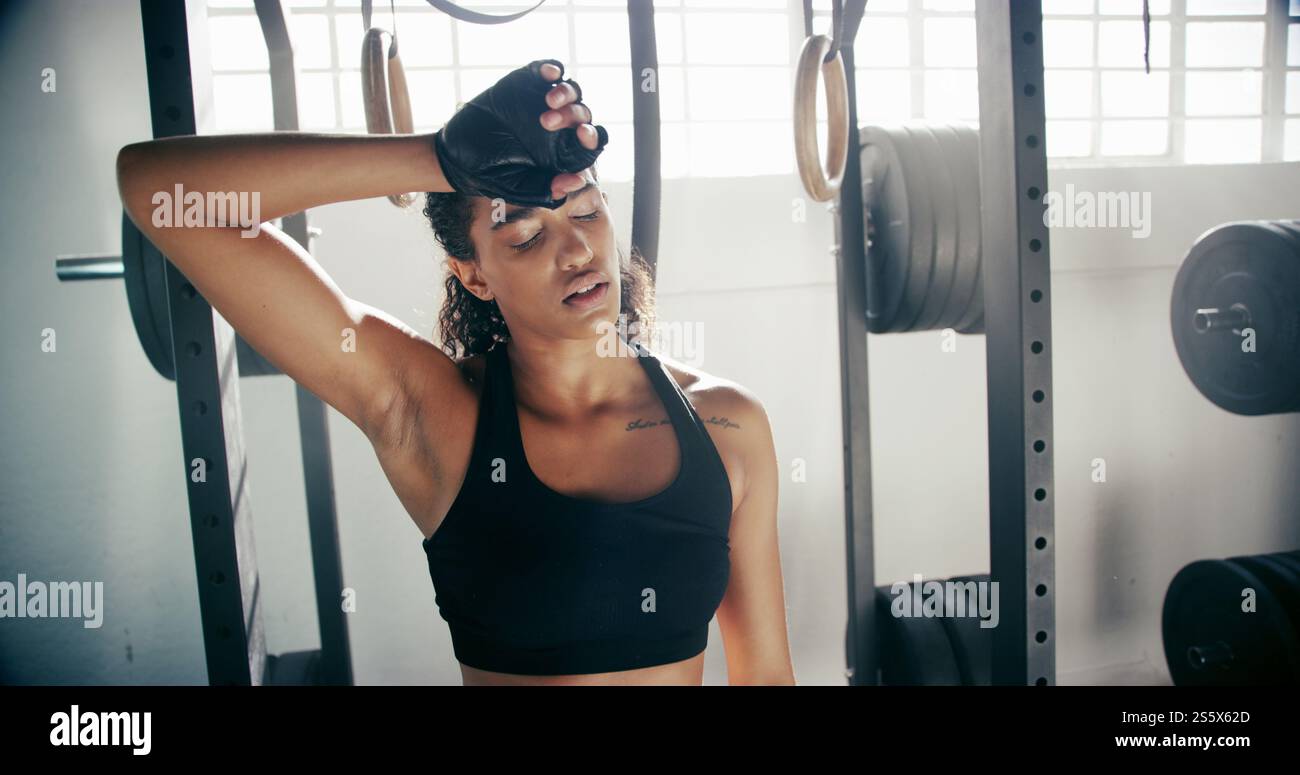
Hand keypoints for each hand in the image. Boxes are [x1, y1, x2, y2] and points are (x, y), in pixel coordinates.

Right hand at [432, 59, 608, 208]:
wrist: (457, 154)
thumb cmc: (491, 175)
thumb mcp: (519, 188)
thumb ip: (546, 189)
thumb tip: (577, 180)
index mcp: (563, 153)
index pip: (591, 143)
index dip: (594, 137)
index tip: (583, 134)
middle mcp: (559, 128)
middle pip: (583, 115)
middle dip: (573, 115)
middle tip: (546, 122)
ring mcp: (543, 103)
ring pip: (572, 91)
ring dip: (567, 93)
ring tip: (549, 101)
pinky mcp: (526, 84)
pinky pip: (549, 70)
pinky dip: (552, 68)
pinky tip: (547, 74)